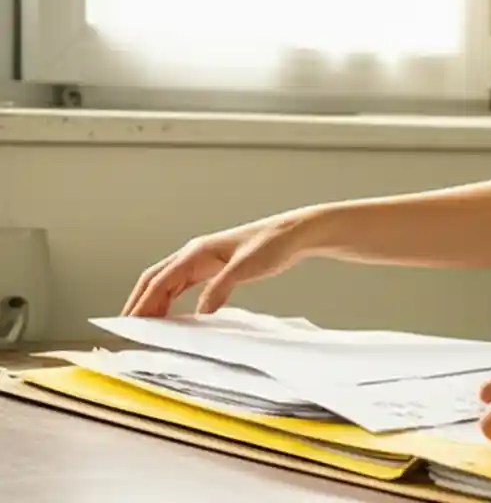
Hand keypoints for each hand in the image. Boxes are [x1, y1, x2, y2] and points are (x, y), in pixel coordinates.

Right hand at [122, 210, 318, 317]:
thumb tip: (200, 314)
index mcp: (196, 252)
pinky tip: (172, 316)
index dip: (142, 302)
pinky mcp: (213, 268)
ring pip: (168, 283)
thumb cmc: (271, 245)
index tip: (130, 322)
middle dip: (139, 302)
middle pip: (155, 280)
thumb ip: (220, 289)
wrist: (292, 234)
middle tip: (127, 328)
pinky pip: (184, 286)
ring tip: (144, 326)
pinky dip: (172, 300)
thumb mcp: (245, 268)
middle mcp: (193, 255)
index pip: (160, 280)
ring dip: (154, 302)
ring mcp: (202, 261)